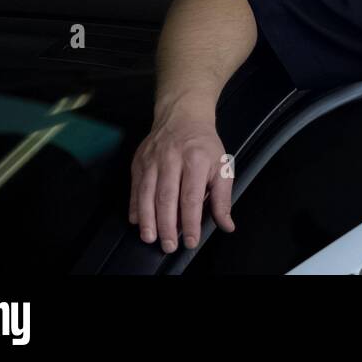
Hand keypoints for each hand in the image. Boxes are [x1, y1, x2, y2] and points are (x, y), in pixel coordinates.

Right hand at [129, 113, 234, 252]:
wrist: (182, 115)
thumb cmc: (204, 144)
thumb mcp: (221, 166)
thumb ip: (223, 198)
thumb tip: (227, 225)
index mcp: (196, 160)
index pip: (192, 197)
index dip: (190, 222)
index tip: (190, 240)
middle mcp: (172, 159)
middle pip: (166, 197)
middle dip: (166, 225)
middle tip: (168, 245)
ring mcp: (152, 159)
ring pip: (146, 193)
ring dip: (147, 219)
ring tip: (150, 237)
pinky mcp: (139, 161)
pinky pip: (134, 187)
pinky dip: (134, 206)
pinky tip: (137, 221)